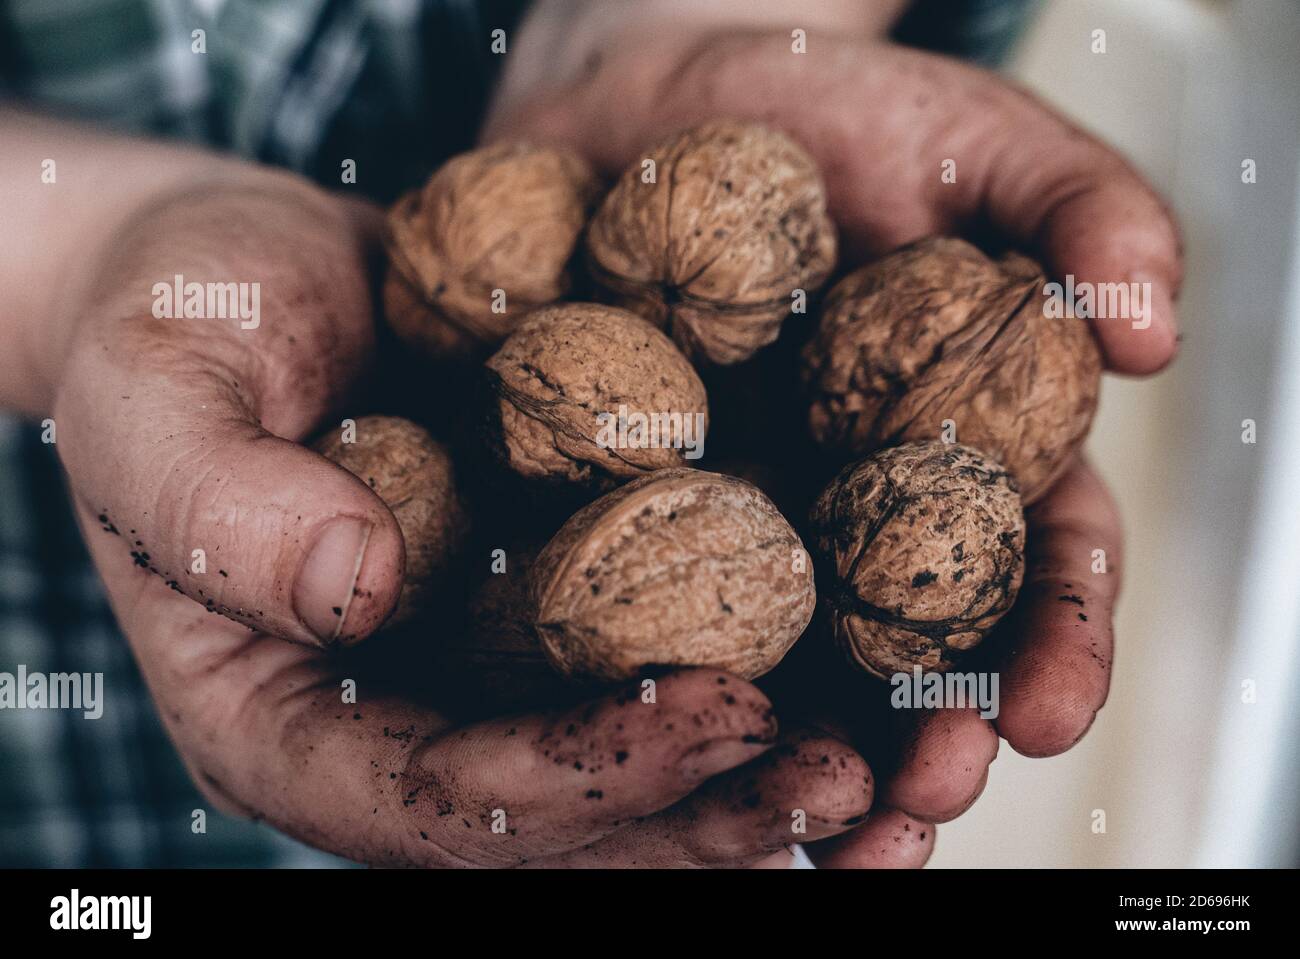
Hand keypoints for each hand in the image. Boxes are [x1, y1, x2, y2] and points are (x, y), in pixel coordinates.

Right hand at [48, 178, 876, 866]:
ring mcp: (482, 669)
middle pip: (564, 824)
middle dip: (709, 811)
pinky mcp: (548, 602)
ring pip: (633, 776)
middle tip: (854, 782)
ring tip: (899, 764)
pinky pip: (656, 661)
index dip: (589, 776)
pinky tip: (870, 675)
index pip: (443, 798)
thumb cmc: (172, 324)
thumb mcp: (153, 391)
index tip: (727, 712)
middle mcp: (400, 724)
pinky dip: (769, 683)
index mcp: (291, 721)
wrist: (241, 273)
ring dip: (764, 780)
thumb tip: (359, 585)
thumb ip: (221, 499)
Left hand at [485, 29, 1177, 862]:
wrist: (656, 104)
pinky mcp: (628, 507)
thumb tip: (1153, 329)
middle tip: (918, 803)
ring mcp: (745, 522)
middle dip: (925, 743)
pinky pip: (637, 606)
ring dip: (795, 759)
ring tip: (797, 827)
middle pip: (910, 656)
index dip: (1056, 643)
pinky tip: (645, 736)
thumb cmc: (836, 117)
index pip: (1032, 567)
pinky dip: (650, 680)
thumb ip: (1082, 211)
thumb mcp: (976, 136)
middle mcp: (859, 512)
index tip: (1054, 711)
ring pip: (784, 669)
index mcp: (966, 452)